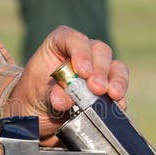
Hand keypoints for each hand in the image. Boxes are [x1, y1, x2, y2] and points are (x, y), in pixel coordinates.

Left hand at [6, 26, 128, 138]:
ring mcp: (98, 69)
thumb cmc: (35, 95)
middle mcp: (83, 52)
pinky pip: (119, 88)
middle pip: (100, 51)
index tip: (82, 71)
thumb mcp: (37, 93)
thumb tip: (63, 101)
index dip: (81, 52)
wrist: (39, 115)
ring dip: (116, 81)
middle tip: (96, 88)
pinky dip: (119, 97)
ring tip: (113, 95)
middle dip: (100, 70)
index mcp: (61, 43)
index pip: (74, 39)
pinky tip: (118, 105)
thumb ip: (50, 94)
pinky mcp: (107, 88)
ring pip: (115, 67)